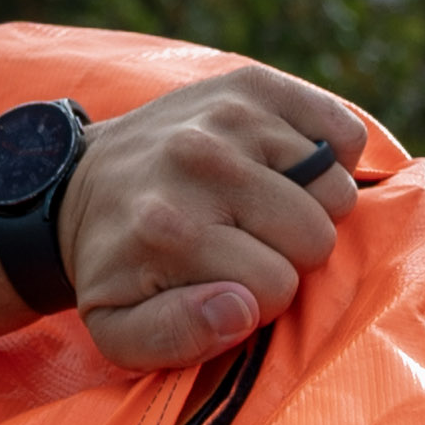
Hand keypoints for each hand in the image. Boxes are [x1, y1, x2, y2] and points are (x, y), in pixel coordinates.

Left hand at [62, 66, 363, 372]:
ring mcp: (230, 115)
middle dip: (288, 257)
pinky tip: (288, 173)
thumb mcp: (119, 332)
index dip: (260, 300)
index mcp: (168, 229)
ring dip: (311, 211)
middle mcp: (200, 160)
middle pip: (314, 236)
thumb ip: (176, 339)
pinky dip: (333, 159)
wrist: (81, 185)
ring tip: (261, 211)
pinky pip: (344, 132)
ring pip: (335, 189)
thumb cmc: (114, 270)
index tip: (227, 284)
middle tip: (246, 247)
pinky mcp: (253, 85)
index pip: (276, 286)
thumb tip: (242, 310)